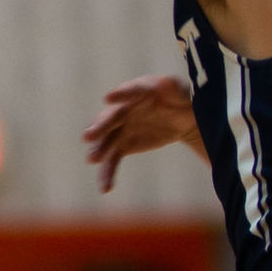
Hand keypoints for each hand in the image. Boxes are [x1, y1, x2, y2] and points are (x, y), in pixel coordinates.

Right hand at [82, 75, 199, 193]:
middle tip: (88, 136)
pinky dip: (108, 172)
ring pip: (106, 140)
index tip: (107, 98)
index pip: (130, 92)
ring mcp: (121, 127)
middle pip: (110, 118)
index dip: (120, 95)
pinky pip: (112, 159)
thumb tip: (166, 82)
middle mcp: (124, 108)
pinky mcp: (123, 144)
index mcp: (140, 90)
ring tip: (92, 160)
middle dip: (99, 127)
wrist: (181, 117)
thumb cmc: (182, 99)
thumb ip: (174, 88)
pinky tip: (105, 187)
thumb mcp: (183, 93)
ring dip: (99, 150)